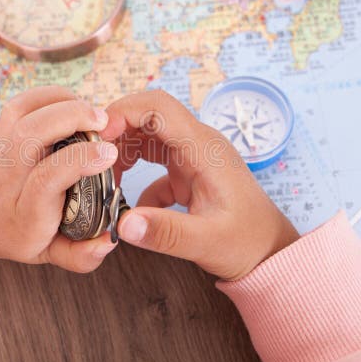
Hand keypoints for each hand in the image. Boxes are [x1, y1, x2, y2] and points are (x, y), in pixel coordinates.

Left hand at [0, 86, 118, 272]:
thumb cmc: (11, 233)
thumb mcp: (44, 254)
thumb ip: (81, 256)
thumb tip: (110, 240)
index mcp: (23, 213)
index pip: (47, 179)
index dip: (79, 160)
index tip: (107, 154)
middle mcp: (5, 178)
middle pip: (29, 135)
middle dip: (71, 119)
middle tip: (102, 123)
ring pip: (22, 112)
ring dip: (62, 103)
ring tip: (91, 113)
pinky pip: (21, 102)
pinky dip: (50, 96)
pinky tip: (72, 104)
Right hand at [100, 90, 298, 280]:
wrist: (270, 254)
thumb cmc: (247, 244)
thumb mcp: (206, 242)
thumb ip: (165, 233)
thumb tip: (123, 223)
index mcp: (204, 149)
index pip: (159, 107)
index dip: (124, 112)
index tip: (98, 136)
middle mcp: (198, 144)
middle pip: (148, 114)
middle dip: (116, 130)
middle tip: (90, 156)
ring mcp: (193, 157)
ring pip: (148, 135)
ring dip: (123, 150)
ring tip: (104, 178)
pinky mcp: (188, 172)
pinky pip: (153, 160)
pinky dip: (135, 175)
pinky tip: (131, 205)